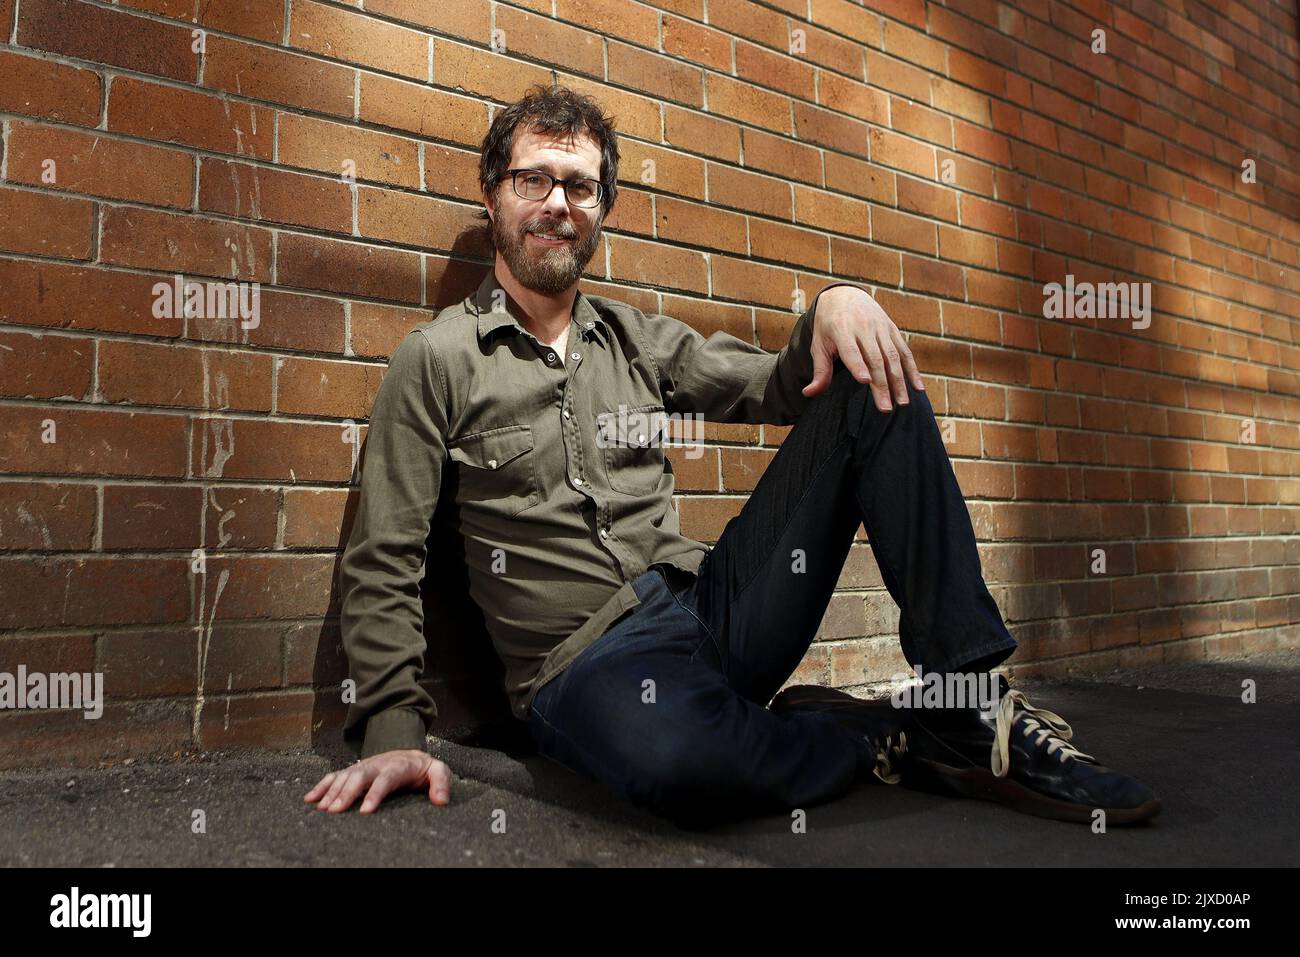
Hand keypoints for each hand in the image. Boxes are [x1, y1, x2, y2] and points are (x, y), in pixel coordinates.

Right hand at [303, 749, 451, 814]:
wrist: (410, 752)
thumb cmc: (423, 767)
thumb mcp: (438, 771)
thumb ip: (441, 783)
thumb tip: (441, 801)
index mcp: (398, 766)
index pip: (385, 779)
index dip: (375, 794)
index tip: (365, 811)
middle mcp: (377, 764)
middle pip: (359, 777)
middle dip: (346, 793)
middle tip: (335, 810)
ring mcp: (363, 766)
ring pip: (344, 776)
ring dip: (331, 791)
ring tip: (322, 808)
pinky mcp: (354, 770)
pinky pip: (335, 776)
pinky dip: (321, 786)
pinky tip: (309, 799)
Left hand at [802, 286, 923, 410]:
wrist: (845, 295)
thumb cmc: (828, 326)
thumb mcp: (819, 345)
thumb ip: (819, 370)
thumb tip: (808, 394)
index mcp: (842, 330)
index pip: (851, 350)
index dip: (858, 365)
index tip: (865, 381)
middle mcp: (863, 327)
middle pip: (875, 359)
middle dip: (882, 384)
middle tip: (885, 408)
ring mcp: (880, 328)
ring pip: (892, 356)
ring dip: (899, 381)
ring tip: (902, 403)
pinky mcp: (892, 329)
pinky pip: (905, 351)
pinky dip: (912, 369)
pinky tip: (917, 388)